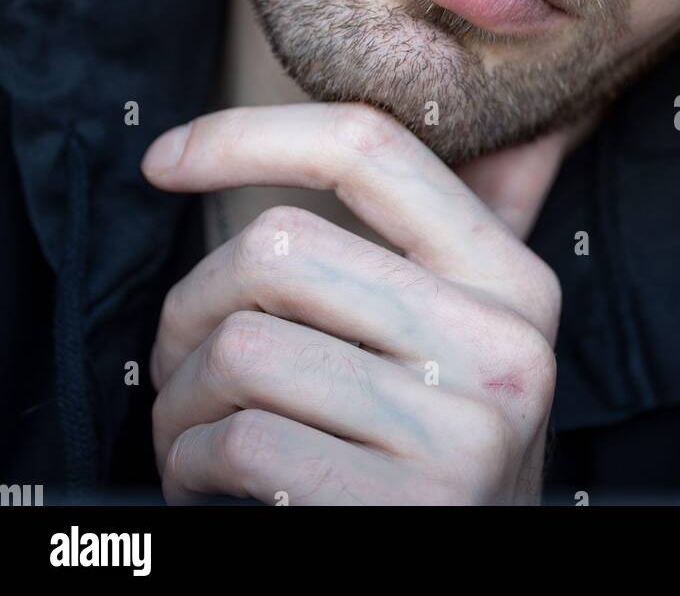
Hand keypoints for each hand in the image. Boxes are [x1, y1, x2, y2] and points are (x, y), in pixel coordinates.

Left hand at [141, 103, 568, 505]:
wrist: (480, 577)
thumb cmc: (435, 449)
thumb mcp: (470, 338)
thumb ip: (449, 243)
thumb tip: (463, 132)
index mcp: (512, 278)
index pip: (369, 150)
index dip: (246, 134)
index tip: (165, 160)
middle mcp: (504, 345)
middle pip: (280, 246)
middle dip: (191, 304)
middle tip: (179, 358)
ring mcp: (464, 433)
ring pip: (244, 347)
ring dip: (181, 398)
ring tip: (191, 428)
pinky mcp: (408, 509)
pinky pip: (242, 441)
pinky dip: (190, 464)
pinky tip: (207, 482)